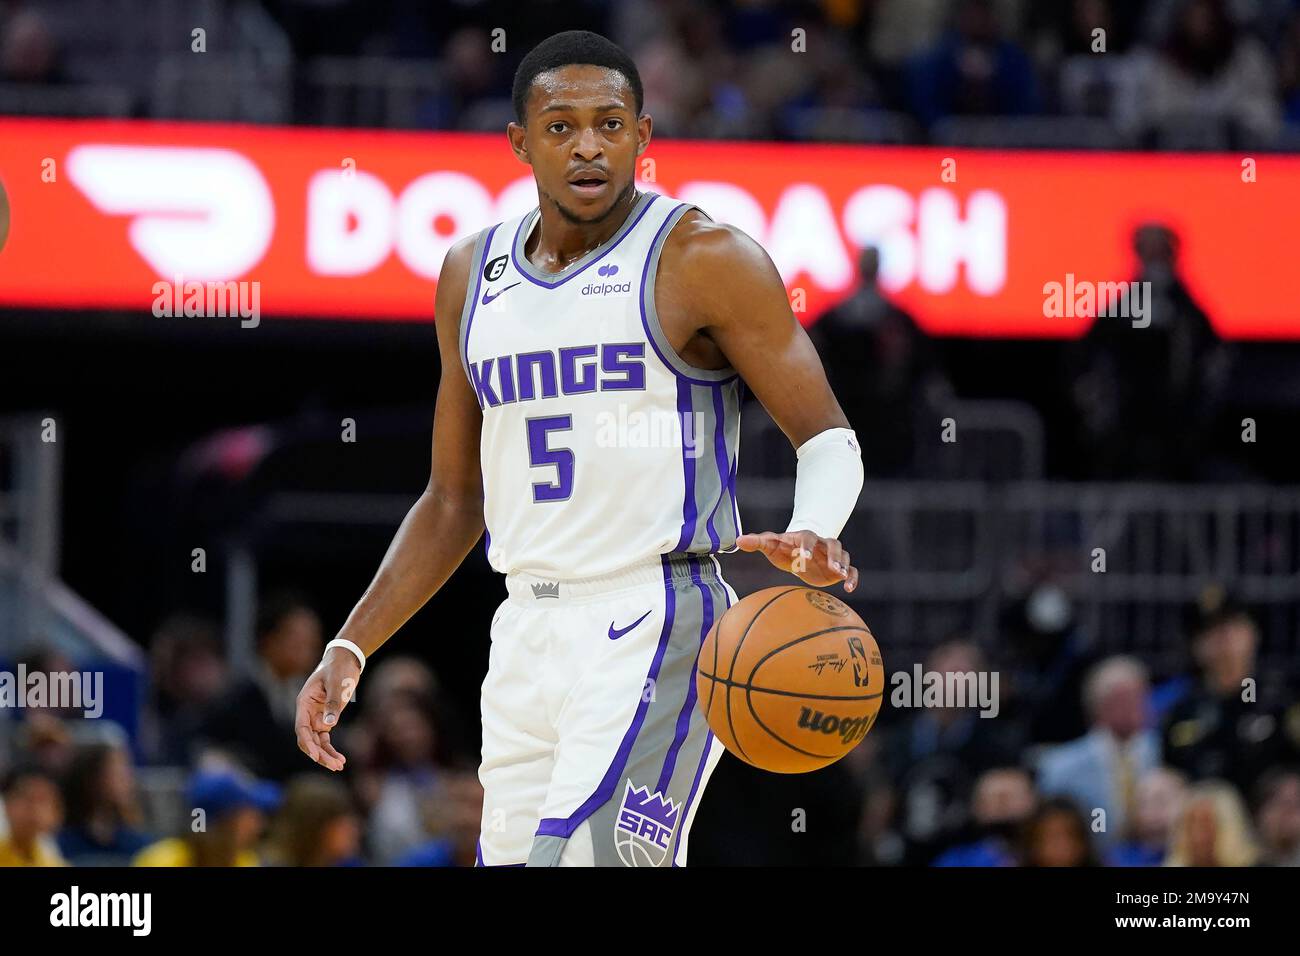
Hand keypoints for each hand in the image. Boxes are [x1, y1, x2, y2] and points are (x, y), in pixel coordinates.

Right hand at [295, 647, 360, 770]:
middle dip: (319, 754)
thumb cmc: (339, 669)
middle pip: (308, 739)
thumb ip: (334, 703)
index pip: (302, 728)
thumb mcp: (338, 683)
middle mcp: (307, 713)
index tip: (316, 756)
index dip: (308, 743)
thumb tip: (329, 724)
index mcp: (304, 703)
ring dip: (326, 755)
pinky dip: (330, 749)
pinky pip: (325, 739)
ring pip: (317, 742)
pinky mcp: (325, 720)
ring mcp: (316, 718)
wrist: (345, 660)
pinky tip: (340, 760)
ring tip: (339, 766)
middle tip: (334, 765)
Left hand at [735, 530, 857, 591]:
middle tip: (833, 569)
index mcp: (804, 538)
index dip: (807, 547)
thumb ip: (756, 542)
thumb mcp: (770, 545)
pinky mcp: (838, 568)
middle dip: (834, 556)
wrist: (798, 554)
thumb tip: (738, 540)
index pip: (808, 538)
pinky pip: (852, 569)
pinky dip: (853, 577)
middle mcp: (822, 544)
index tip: (804, 557)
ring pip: (844, 555)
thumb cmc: (782, 549)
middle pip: (833, 544)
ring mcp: (832, 555)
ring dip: (844, 565)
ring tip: (842, 577)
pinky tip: (849, 588)